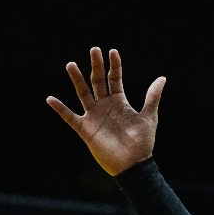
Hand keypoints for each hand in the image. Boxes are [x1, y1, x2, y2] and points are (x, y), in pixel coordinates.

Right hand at [47, 48, 164, 176]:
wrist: (133, 165)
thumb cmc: (142, 142)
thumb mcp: (149, 117)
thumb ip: (152, 97)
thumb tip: (162, 78)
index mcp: (119, 102)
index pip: (115, 79)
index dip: (114, 66)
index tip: (112, 52)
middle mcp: (105, 106)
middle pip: (98, 81)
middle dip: (96, 66)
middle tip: (94, 49)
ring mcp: (94, 116)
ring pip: (83, 93)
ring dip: (77, 80)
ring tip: (71, 64)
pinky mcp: (85, 129)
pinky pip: (70, 117)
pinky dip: (60, 109)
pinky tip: (50, 99)